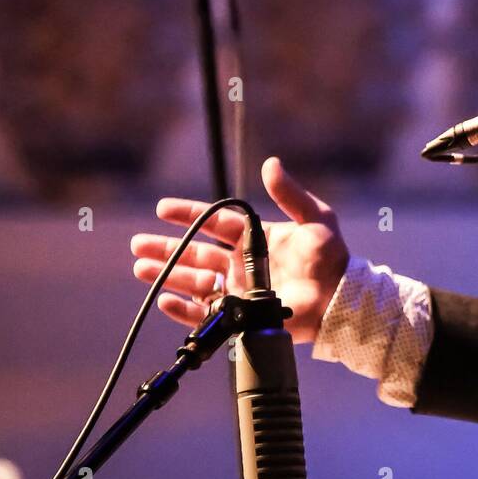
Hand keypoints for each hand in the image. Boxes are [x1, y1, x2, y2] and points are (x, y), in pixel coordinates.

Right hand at [130, 157, 349, 343]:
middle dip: (166, 247)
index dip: (188, 214)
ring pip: (193, 280)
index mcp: (256, 237)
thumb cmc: (332, 258)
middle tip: (137, 244)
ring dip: (166, 273)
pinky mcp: (240, 315)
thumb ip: (290, 194)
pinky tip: (164, 299)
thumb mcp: (315, 219)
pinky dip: (183, 308)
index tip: (162, 208)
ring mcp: (239, 289)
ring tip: (141, 268)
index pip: (215, 222)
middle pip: (195, 252)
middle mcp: (242, 262)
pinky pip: (204, 312)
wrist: (339, 300)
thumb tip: (270, 163)